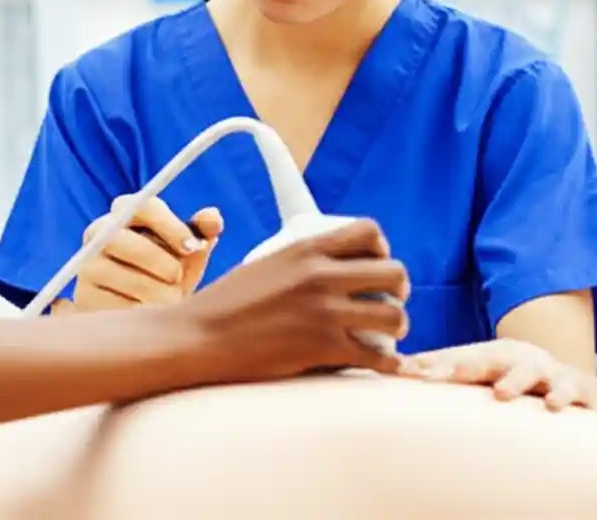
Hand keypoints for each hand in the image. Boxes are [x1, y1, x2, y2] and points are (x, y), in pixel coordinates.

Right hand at [53, 195, 223, 313]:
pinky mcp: (83, 296)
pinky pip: (114, 304)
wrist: (147, 309)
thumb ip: (202, 232)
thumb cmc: (170, 271)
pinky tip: (147, 312)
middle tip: (177, 276)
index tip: (193, 246)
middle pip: (122, 239)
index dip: (169, 225)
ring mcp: (87, 265)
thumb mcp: (189, 253)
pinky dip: (138, 311)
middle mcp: (98, 233)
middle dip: (157, 260)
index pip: (142, 205)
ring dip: (154, 291)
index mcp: (125, 213)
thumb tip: (213, 216)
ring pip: (120, 276)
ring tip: (168, 299)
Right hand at [166, 218, 409, 381]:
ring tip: (386, 333)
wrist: (198, 338)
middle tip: (389, 300)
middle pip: (394, 272)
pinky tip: (384, 364)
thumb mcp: (264, 265)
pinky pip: (378, 357)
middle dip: (398, 289)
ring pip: (394, 315)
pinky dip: (387, 364)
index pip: (368, 231)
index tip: (377, 262)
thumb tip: (327, 269)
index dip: (382, 247)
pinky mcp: (323, 348)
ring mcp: (324, 313)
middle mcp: (320, 276)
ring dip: (397, 326)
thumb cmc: (223, 305)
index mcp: (305, 249)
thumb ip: (299, 263)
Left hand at [397, 339, 596, 411]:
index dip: (441, 366)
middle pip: (498, 361)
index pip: (462, 359)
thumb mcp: (472, 367)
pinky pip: (581, 392)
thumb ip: (436, 367)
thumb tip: (393, 365)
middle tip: (456, 375)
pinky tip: (555, 407)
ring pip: (539, 375)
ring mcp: (553, 374)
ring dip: (521, 381)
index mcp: (493, 355)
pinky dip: (571, 398)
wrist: (561, 374)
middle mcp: (522, 360)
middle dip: (475, 367)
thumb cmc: (503, 375)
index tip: (417, 374)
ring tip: (509, 394)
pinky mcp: (583, 391)